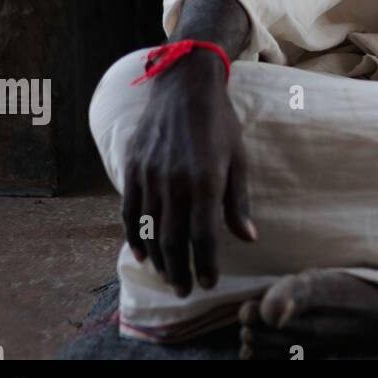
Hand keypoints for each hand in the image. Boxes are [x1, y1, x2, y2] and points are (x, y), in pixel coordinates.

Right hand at [122, 48, 255, 295]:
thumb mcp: (238, 159)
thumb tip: (248, 237)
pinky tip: (141, 253)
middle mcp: (174, 183)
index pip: (204, 236)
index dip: (207, 264)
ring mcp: (149, 177)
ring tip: (167, 276)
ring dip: (158, 259)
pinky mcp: (133, 169)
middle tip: (184, 291)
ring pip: (149, 230)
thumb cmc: (220, 123)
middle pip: (174, 240)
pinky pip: (128, 212)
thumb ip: (238, 201)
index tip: (209, 283)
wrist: (185, 87)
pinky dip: (133, 237)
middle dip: (180, 271)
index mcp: (205, 181)